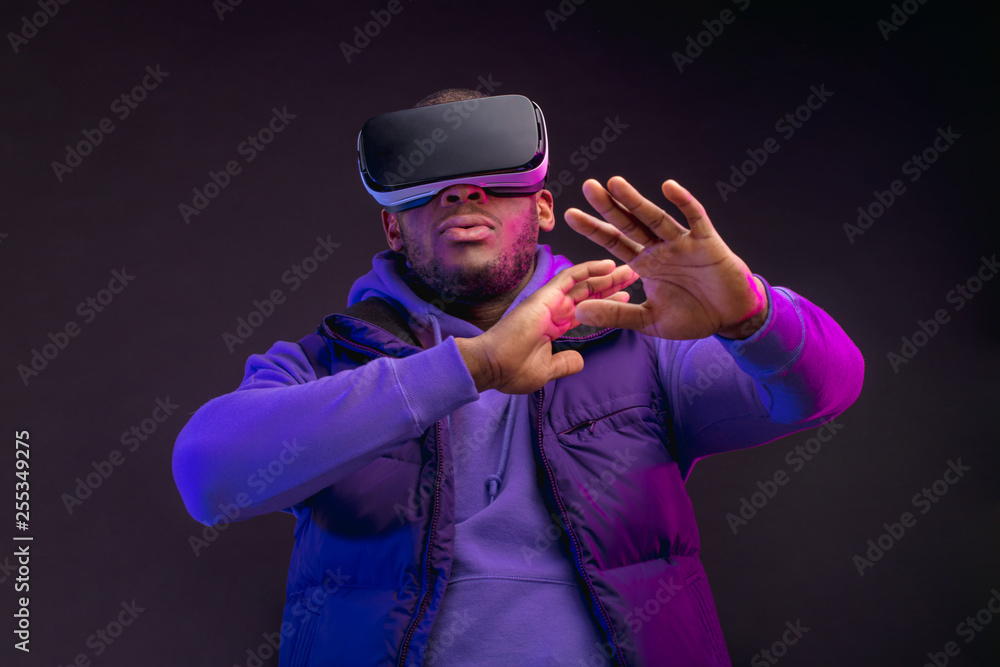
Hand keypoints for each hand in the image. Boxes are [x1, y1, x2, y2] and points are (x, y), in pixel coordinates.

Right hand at [455, 260, 636, 393]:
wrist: (492, 366)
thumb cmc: (512, 371)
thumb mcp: (546, 371)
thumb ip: (565, 363)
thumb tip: (580, 360)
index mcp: (553, 326)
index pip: (585, 310)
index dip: (605, 303)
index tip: (625, 296)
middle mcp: (553, 310)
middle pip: (589, 293)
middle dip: (612, 285)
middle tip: (633, 274)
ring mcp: (549, 301)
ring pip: (584, 283)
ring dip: (607, 275)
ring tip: (629, 267)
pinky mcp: (545, 296)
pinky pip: (570, 277)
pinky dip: (589, 269)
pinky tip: (608, 265)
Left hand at [564, 177, 767, 339]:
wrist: (730, 317)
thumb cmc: (693, 316)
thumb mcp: (649, 320)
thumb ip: (616, 315)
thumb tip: (579, 312)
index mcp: (645, 264)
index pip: (614, 242)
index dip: (594, 229)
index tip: (571, 215)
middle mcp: (660, 248)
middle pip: (629, 224)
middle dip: (609, 207)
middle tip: (588, 187)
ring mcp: (682, 242)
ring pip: (656, 217)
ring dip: (636, 201)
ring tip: (615, 183)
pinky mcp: (706, 241)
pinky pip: (695, 217)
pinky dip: (683, 202)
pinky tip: (669, 187)